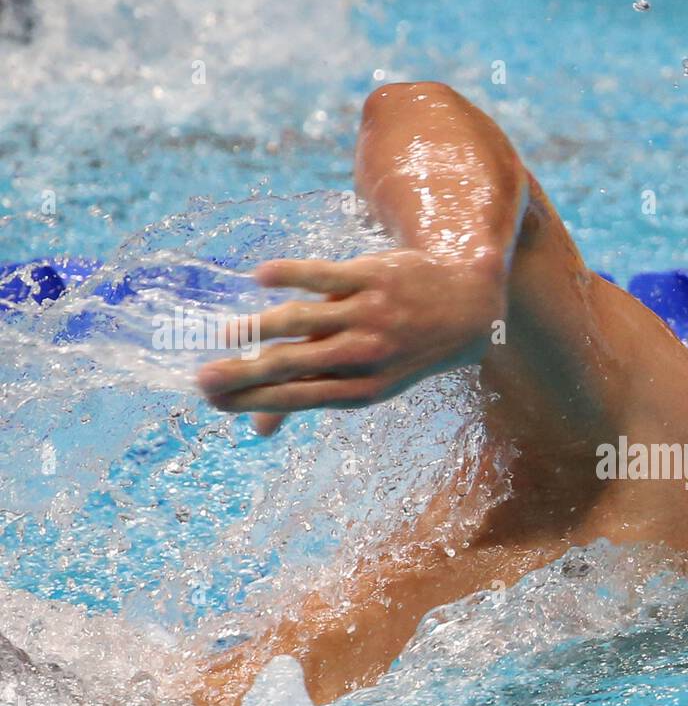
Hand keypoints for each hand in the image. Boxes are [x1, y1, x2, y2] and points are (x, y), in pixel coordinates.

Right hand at [197, 249, 504, 434]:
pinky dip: (289, 275)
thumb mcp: (368, 382)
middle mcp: (365, 355)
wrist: (468, 306)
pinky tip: (259, 278)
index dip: (253, 401)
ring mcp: (369, 314)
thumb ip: (310, 396)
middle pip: (293, 364)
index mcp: (362, 388)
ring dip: (258, 327)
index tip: (212, 402)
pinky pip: (323, 274)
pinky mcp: (372, 276)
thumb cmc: (402, 349)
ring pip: (302, 320)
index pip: (297, 397)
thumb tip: (259, 430)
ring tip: (225, 336)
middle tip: (201, 381)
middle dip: (244, 374)